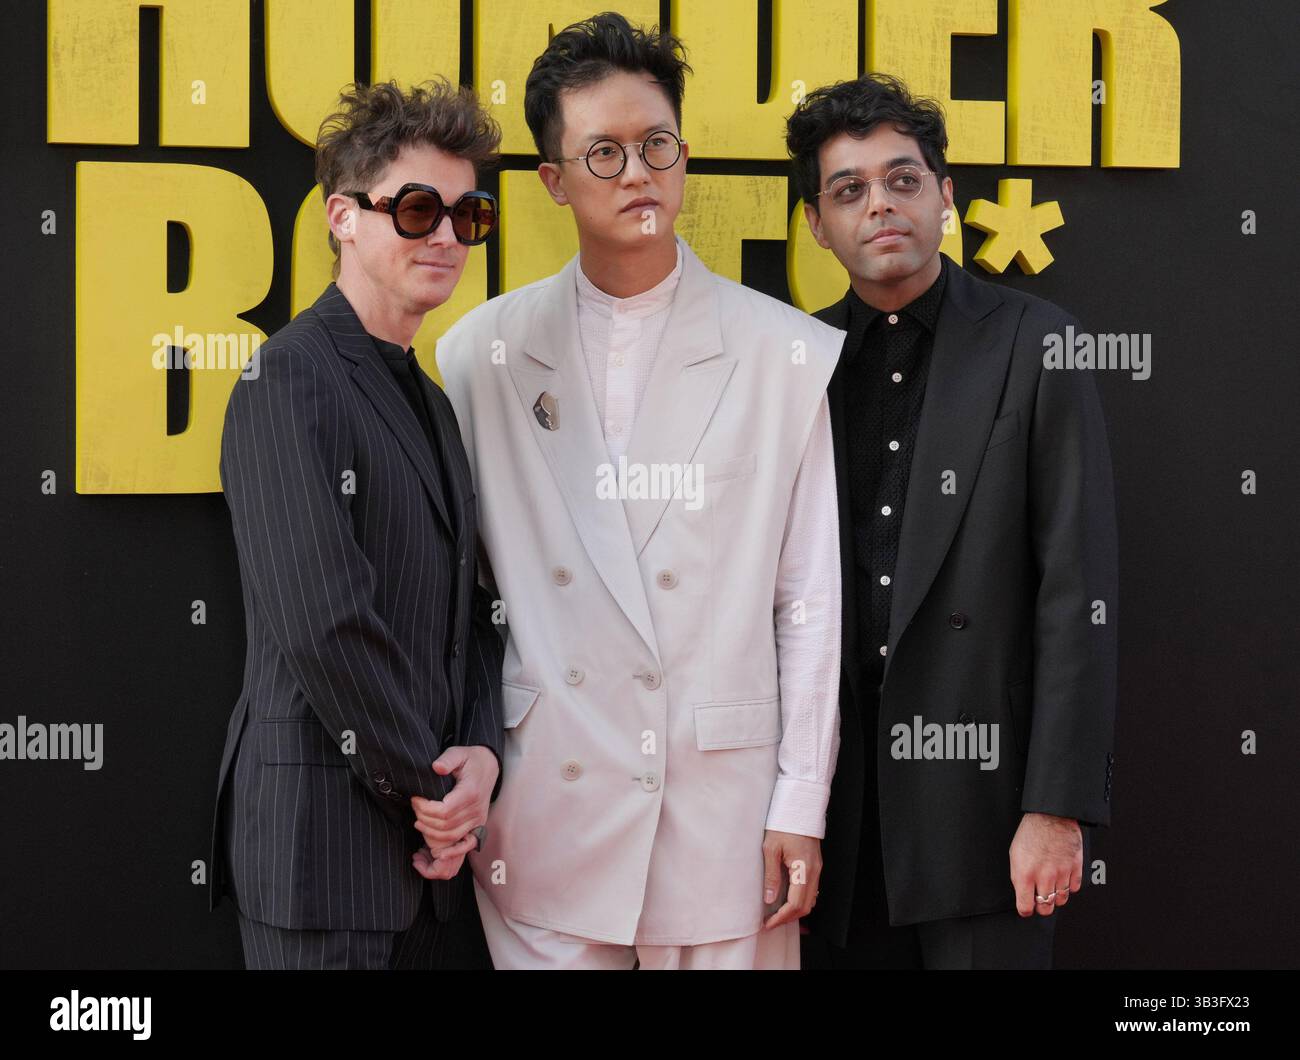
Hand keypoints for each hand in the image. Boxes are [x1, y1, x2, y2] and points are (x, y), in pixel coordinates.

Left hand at [408, 746, 497, 879]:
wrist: (489, 766)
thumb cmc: (471, 759)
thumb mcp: (459, 752)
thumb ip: (448, 759)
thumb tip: (437, 767)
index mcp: (470, 792)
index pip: (444, 811)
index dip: (425, 809)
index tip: (415, 799)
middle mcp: (476, 809)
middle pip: (444, 826)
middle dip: (424, 819)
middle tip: (414, 807)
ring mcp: (478, 819)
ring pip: (450, 837)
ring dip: (431, 833)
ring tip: (419, 820)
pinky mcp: (478, 825)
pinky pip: (465, 844)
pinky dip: (451, 851)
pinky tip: (437, 853)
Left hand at [760, 830, 822, 929]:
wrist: (799, 806)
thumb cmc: (784, 823)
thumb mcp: (771, 849)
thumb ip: (771, 876)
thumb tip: (770, 899)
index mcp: (803, 869)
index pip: (796, 904)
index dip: (782, 918)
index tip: (768, 923)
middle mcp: (814, 872)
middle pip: (806, 907)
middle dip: (788, 918)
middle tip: (771, 922)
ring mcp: (817, 868)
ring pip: (811, 900)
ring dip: (795, 911)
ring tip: (777, 914)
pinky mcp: (815, 865)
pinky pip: (812, 890)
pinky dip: (801, 900)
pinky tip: (787, 899)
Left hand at [1009, 812, 1082, 916]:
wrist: (1051, 816)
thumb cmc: (1031, 832)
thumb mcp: (1015, 854)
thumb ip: (1018, 876)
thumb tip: (1023, 892)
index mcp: (1025, 874)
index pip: (1025, 906)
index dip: (1025, 909)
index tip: (1026, 907)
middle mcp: (1044, 877)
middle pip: (1046, 908)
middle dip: (1042, 907)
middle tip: (1040, 900)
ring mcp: (1062, 873)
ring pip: (1061, 900)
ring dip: (1056, 897)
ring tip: (1051, 887)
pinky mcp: (1076, 868)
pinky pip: (1074, 888)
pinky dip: (1069, 886)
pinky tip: (1063, 877)